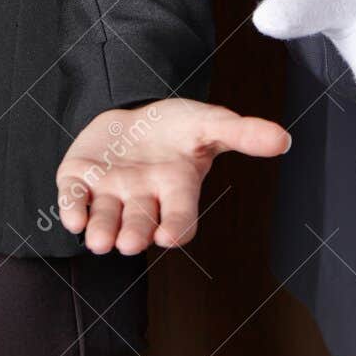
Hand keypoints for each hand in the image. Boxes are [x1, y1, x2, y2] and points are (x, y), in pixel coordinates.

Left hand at [56, 97, 289, 254]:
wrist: (134, 114)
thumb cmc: (177, 127)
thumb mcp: (209, 122)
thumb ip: (243, 132)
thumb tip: (284, 139)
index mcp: (176, 189)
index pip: (180, 218)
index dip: (175, 228)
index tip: (170, 236)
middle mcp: (143, 199)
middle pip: (140, 224)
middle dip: (134, 234)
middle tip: (128, 242)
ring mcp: (110, 192)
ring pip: (105, 219)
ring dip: (100, 231)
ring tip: (100, 241)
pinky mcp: (80, 180)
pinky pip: (74, 200)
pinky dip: (72, 208)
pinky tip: (72, 216)